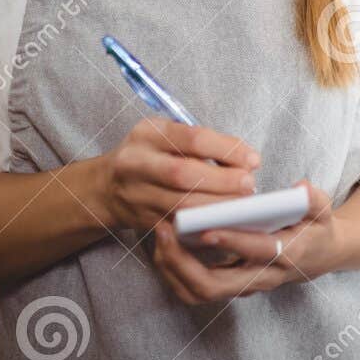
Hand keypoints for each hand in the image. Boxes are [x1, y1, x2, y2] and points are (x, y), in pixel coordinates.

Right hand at [91, 118, 259, 233]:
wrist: (106, 187)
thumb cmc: (149, 155)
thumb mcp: (167, 135)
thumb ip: (201, 142)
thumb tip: (245, 159)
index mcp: (148, 133)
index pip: (193, 138)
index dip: (227, 149)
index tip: (252, 159)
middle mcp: (136, 162)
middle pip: (184, 174)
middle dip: (223, 181)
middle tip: (249, 185)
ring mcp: (137, 194)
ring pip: (181, 204)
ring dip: (217, 206)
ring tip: (241, 204)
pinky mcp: (142, 219)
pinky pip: (177, 225)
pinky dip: (203, 225)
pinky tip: (223, 222)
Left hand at [151, 181, 339, 304]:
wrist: (318, 257)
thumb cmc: (316, 230)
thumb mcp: (324, 212)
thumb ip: (314, 199)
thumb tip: (300, 188)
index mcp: (288, 255)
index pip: (258, 252)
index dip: (232, 242)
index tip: (207, 227)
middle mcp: (263, 278)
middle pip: (216, 286)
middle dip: (184, 263)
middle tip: (165, 232)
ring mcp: (244, 286)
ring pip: (200, 292)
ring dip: (174, 270)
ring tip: (160, 237)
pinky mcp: (230, 287)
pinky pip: (195, 290)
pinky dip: (174, 273)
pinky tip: (164, 247)